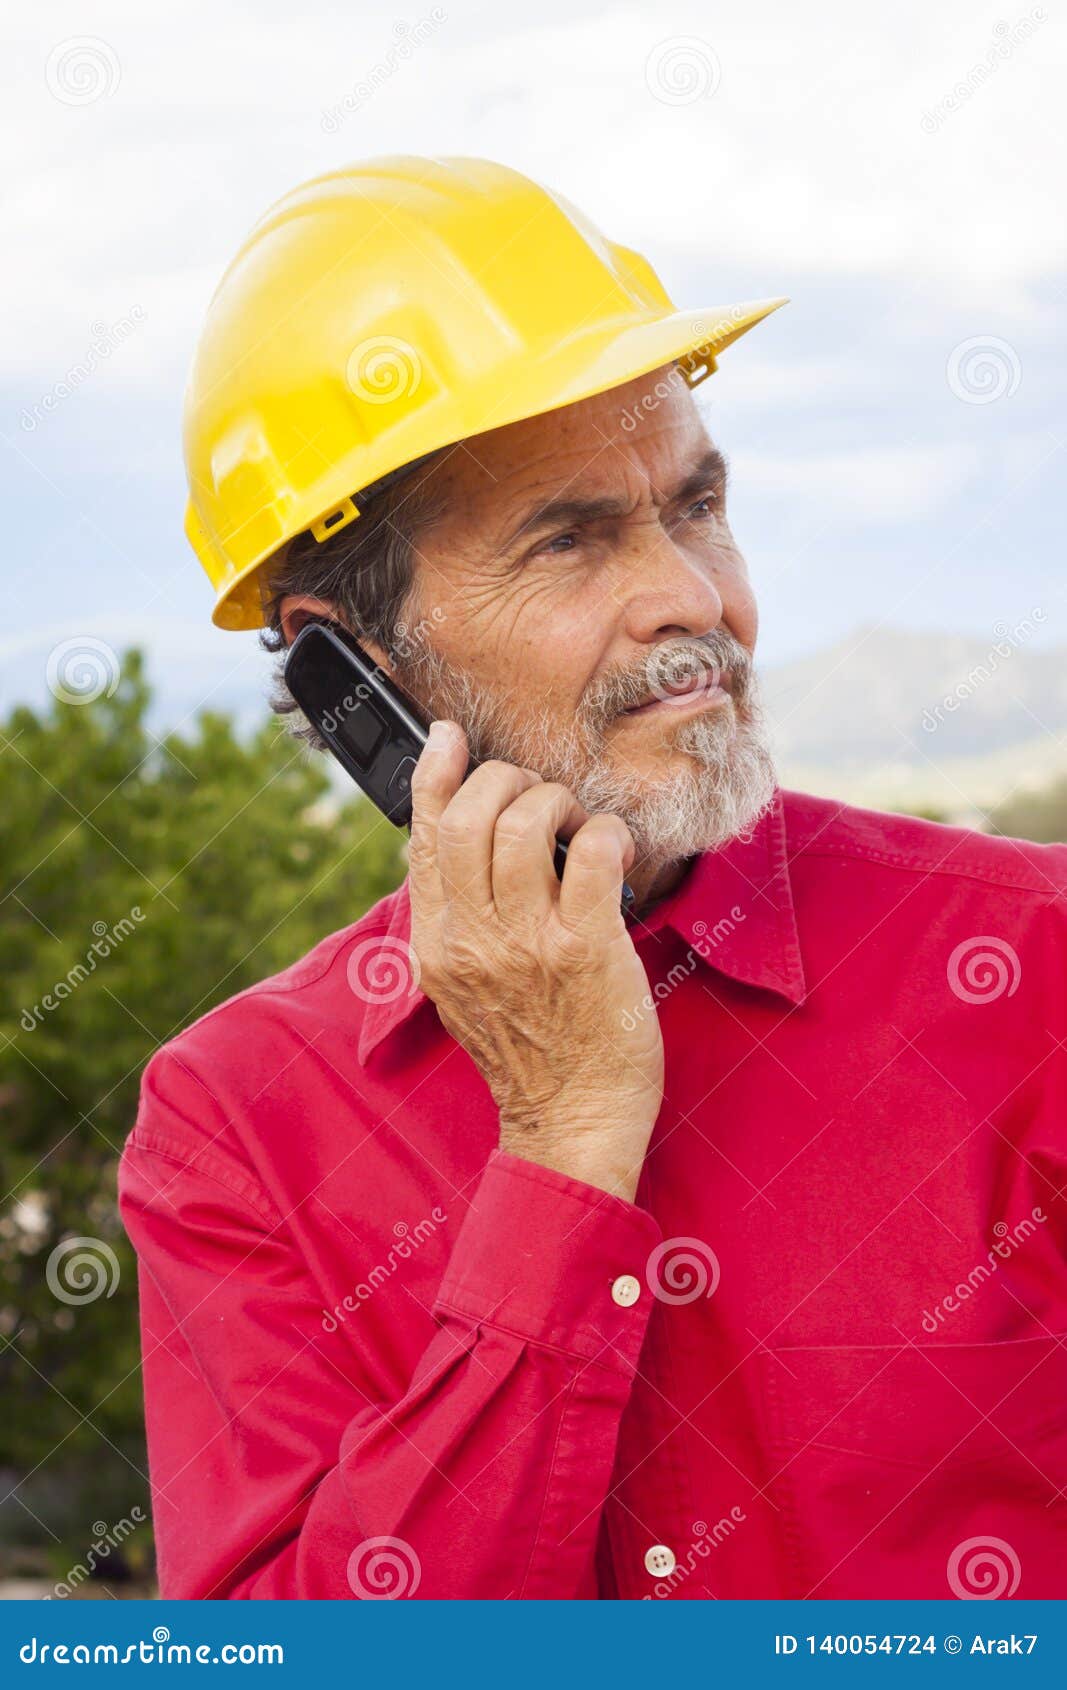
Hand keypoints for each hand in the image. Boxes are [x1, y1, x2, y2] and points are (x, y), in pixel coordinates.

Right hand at [406, 721, 663, 1202]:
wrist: (573, 1120)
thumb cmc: (530, 1049)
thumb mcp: (463, 986)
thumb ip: (454, 920)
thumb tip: (450, 846)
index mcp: (436, 944)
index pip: (423, 837)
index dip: (435, 774)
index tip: (449, 738)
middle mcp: (472, 939)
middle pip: (469, 815)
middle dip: (506, 781)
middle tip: (538, 794)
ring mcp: (527, 943)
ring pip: (525, 823)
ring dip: (559, 803)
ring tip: (577, 825)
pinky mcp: (586, 948)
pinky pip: (592, 853)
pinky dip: (608, 833)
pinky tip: (614, 847)